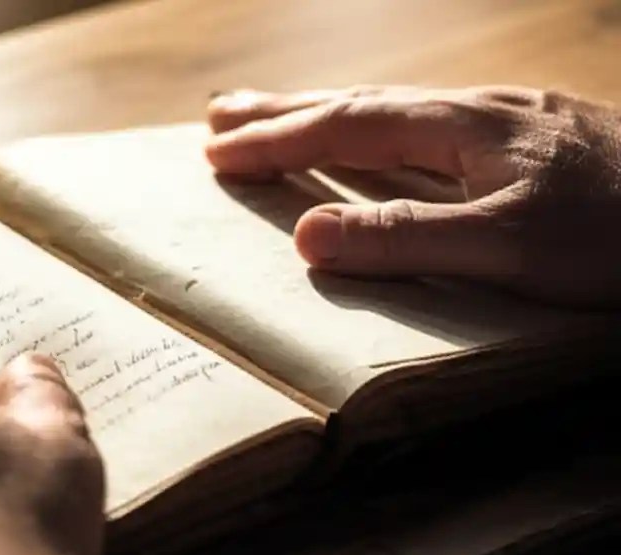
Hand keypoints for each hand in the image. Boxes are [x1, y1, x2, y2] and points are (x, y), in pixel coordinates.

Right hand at [205, 85, 620, 307]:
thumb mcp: (510, 250)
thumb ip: (407, 241)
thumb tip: (304, 239)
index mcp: (465, 127)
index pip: (346, 128)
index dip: (276, 139)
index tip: (213, 152)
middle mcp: (484, 111)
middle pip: (363, 102)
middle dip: (286, 110)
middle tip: (219, 113)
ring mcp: (517, 121)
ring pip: (401, 110)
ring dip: (330, 112)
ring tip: (282, 116)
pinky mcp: (544, 139)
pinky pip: (436, 125)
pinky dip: (385, 129)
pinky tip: (393, 139)